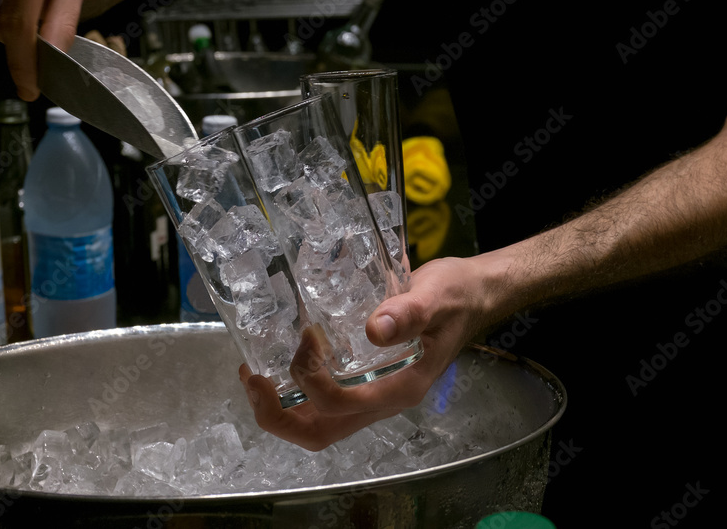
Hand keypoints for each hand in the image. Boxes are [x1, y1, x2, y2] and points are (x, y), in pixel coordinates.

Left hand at [239, 256, 489, 450]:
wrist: (472, 295)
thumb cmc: (456, 296)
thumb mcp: (436, 296)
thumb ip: (409, 312)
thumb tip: (375, 329)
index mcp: (401, 388)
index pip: (343, 405)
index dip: (311, 379)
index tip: (305, 336)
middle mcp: (384, 400)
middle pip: (322, 432)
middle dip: (280, 416)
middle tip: (254, 378)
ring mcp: (373, 393)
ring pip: (319, 423)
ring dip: (281, 409)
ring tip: (254, 376)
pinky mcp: (366, 379)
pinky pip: (324, 402)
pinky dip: (294, 392)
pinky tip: (277, 360)